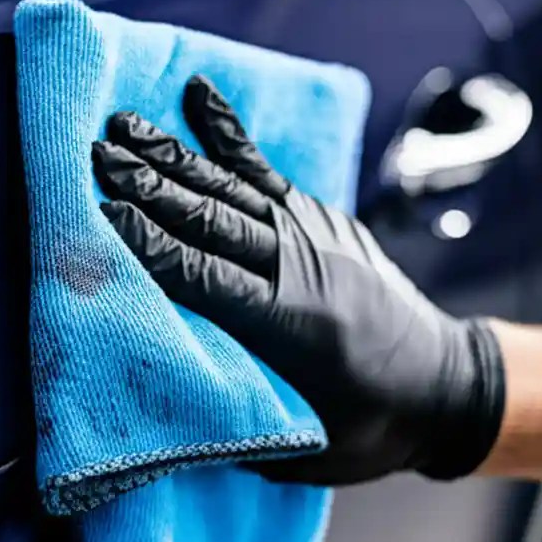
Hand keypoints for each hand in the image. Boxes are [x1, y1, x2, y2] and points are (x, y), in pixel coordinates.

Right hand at [92, 75, 505, 484]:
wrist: (448, 386)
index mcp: (291, 324)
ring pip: (230, 187)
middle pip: (209, 218)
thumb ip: (237, 423)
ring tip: (122, 125)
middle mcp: (301, 267)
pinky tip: (197, 94)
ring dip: (172, 155)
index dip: (150, 244)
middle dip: (147, 186)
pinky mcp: (322, 218)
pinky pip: (265, 170)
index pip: (203, 274)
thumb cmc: (371, 429)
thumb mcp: (303, 448)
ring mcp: (314, 234)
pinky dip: (227, 132)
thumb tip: (165, 399)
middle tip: (94, 156)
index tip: (100, 214)